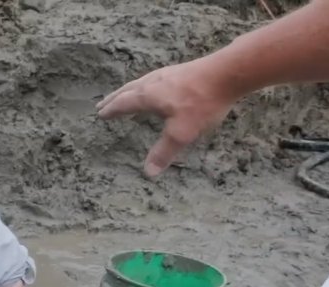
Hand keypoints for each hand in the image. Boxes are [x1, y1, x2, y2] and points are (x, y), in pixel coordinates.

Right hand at [96, 58, 237, 176]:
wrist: (228, 72)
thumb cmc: (202, 102)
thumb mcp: (182, 132)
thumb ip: (164, 152)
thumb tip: (148, 173)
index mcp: (147, 96)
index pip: (123, 104)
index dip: (111, 110)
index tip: (100, 114)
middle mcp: (153, 83)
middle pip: (127, 90)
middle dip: (114, 98)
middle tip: (102, 103)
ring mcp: (167, 74)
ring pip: (140, 82)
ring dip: (128, 90)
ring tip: (124, 95)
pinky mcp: (181, 70)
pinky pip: (154, 78)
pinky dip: (144, 85)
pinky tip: (155, 87)